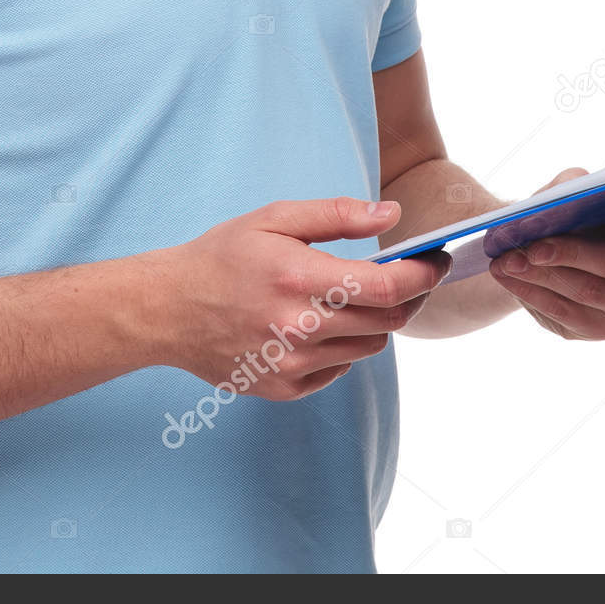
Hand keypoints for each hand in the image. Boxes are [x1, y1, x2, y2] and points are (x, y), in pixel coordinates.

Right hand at [153, 197, 450, 398]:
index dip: (424, 273)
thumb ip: (337, 215)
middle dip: (409, 296)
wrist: (168, 309)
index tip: (436, 260)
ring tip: (348, 297)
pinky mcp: (286, 389)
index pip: (387, 286)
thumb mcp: (274, 218)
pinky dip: (342, 346)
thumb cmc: (222, 257)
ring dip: (374, 320)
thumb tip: (392, 214)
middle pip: (389, 320)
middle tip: (406, 275)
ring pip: (370, 347)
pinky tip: (315, 325)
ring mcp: (293, 365)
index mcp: (299, 278)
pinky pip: (340, 369)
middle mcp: (299, 329)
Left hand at [488, 168, 604, 340]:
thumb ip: (575, 188)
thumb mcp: (573, 190)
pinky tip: (509, 278)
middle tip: (532, 246)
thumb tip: (567, 198)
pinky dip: (533, 293)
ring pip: (589, 291)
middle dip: (570, 253)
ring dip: (542, 275)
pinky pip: (568, 314)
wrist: (547, 248)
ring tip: (507, 261)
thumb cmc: (570, 213)